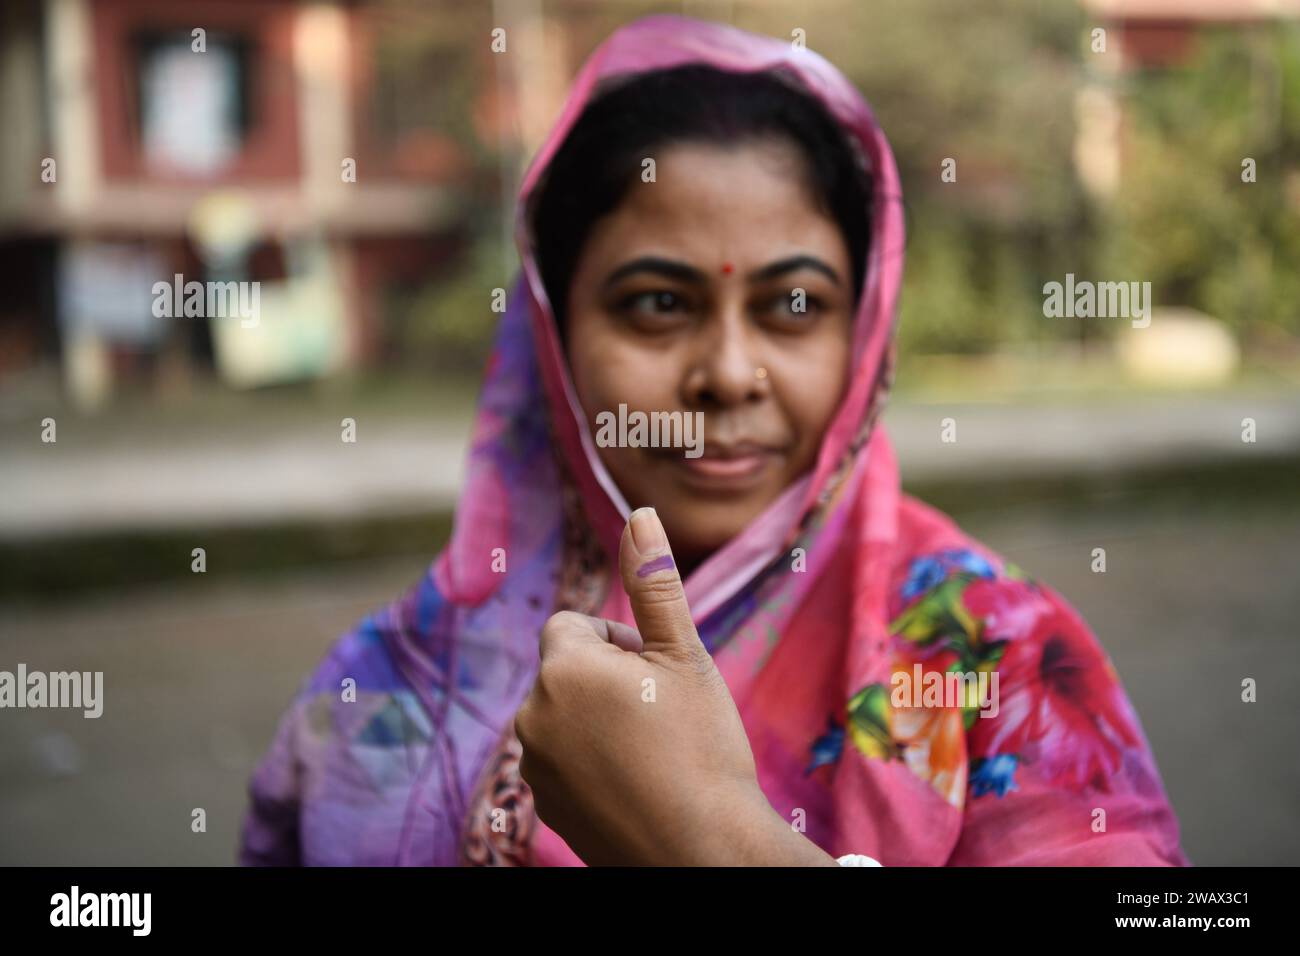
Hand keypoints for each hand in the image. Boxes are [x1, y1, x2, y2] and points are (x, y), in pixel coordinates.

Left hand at [515, 507, 836, 865]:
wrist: (703, 852)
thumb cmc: (700, 746)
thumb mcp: (685, 655)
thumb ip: (653, 582)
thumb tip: (640, 514)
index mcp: (561, 669)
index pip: (575, 627)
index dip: (621, 645)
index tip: (657, 675)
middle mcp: (532, 715)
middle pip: (569, 672)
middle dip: (609, 682)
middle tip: (662, 715)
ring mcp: (535, 767)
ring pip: (567, 717)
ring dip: (600, 721)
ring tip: (654, 753)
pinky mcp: (545, 807)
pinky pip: (565, 762)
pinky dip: (595, 765)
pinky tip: (639, 787)